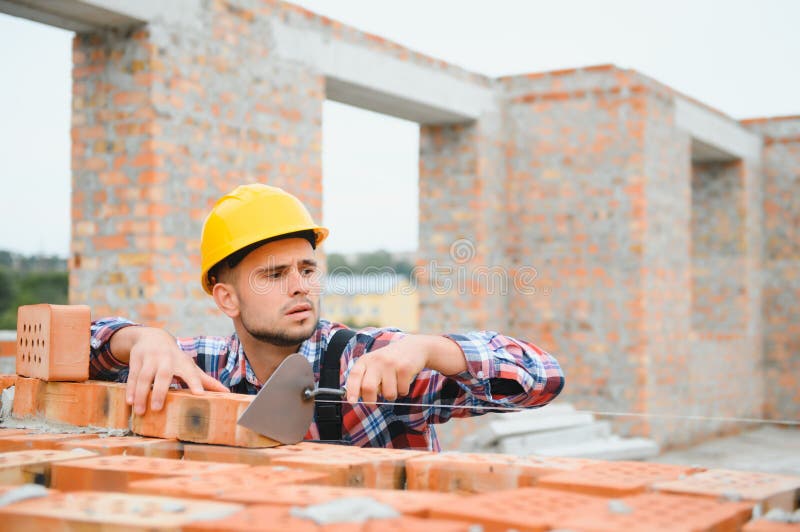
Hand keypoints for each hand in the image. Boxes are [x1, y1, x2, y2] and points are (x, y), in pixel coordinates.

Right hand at [110, 327, 228, 414]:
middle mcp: (167, 358)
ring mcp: (150, 358)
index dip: (196, 383)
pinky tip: (129, 402)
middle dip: (159, 391)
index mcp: (183, 362)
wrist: (152, 337)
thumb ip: (206, 380)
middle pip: (163, 374)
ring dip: (141, 393)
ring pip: (144, 376)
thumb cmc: (175, 358)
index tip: (200, 395)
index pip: (191, 372)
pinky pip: (132, 375)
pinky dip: (130, 389)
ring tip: (140, 411)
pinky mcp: (136, 359)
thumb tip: (227, 392)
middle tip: (157, 409)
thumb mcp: (189, 366)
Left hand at [345, 336, 427, 403]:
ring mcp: (391, 364)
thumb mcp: (374, 364)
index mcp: (366, 360)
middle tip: (371, 403)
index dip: (352, 390)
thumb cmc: (390, 360)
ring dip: (391, 395)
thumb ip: (364, 378)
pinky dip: (403, 391)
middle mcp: (377, 360)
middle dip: (369, 400)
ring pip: (388, 394)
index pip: (355, 375)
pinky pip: (402, 391)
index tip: (352, 401)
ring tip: (393, 385)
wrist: (414, 347)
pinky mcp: (405, 368)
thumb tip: (355, 396)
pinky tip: (403, 381)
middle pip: (368, 387)